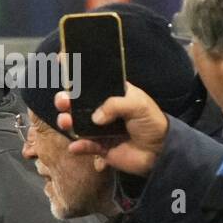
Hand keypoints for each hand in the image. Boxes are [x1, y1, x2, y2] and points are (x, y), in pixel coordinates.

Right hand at [54, 82, 168, 176]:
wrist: (159, 153)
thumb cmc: (151, 123)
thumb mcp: (139, 105)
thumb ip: (115, 105)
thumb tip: (95, 118)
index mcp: (113, 95)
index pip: (93, 84)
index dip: (78, 78)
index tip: (64, 69)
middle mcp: (103, 110)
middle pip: (78, 104)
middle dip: (66, 101)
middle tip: (63, 102)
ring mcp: (99, 129)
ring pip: (76, 124)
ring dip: (67, 122)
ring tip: (65, 122)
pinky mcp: (99, 146)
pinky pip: (84, 145)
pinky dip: (78, 146)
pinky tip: (76, 146)